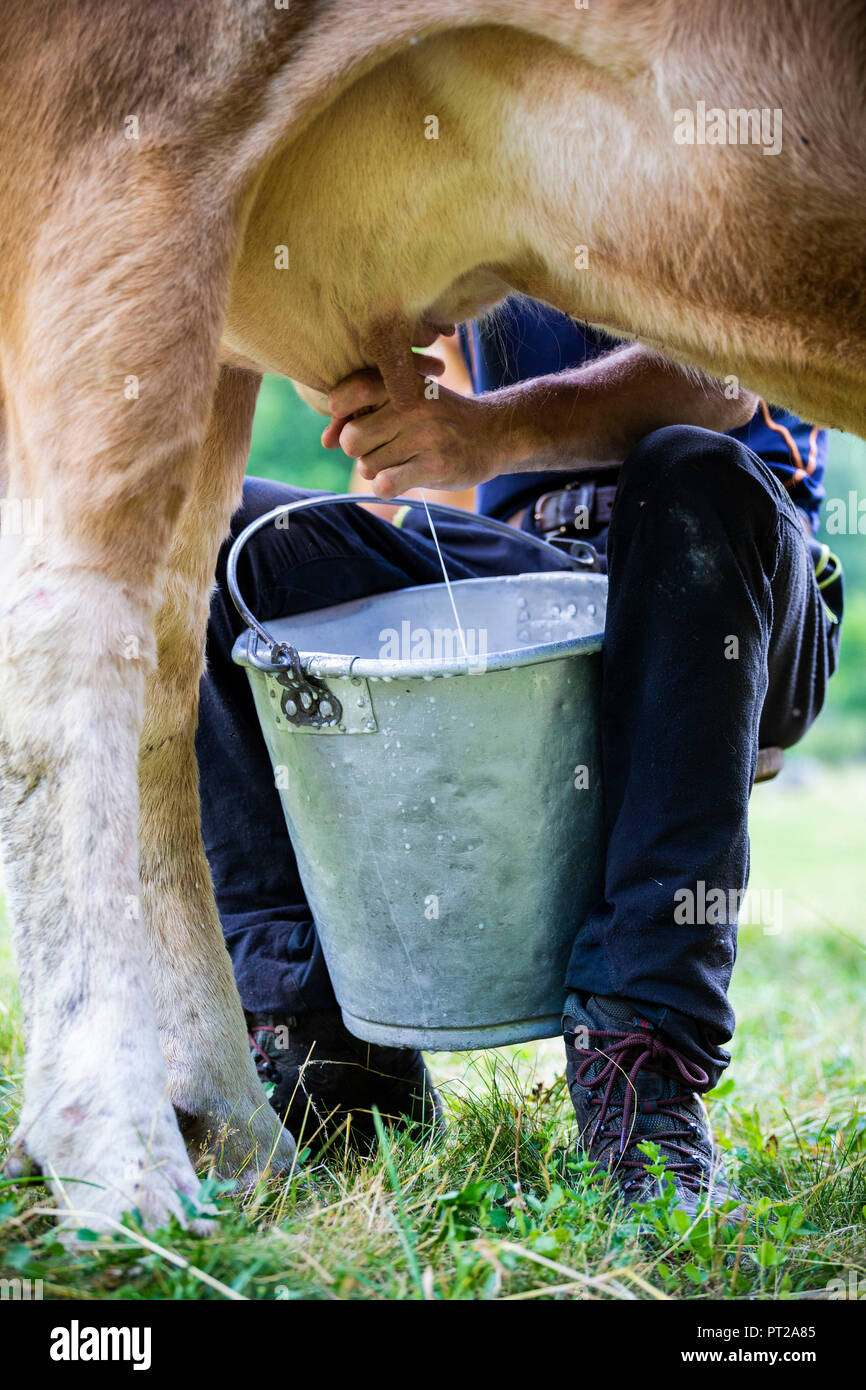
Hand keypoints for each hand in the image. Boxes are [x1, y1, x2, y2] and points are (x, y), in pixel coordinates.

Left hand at [322, 365, 511, 500]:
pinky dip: (386, 488)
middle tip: (382, 446)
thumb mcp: (404, 399)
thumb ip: (360, 411)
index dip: (341, 415)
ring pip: (367, 466)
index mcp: (399, 382)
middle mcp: (410, 405)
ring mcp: (424, 435)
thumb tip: (325, 442)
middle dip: (360, 450)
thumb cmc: (437, 417)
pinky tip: (401, 479)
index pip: (346, 395)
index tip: (359, 420)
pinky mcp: (435, 465)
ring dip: (377, 470)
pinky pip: (385, 484)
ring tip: (400, 460)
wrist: (492, 434)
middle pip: (351, 439)